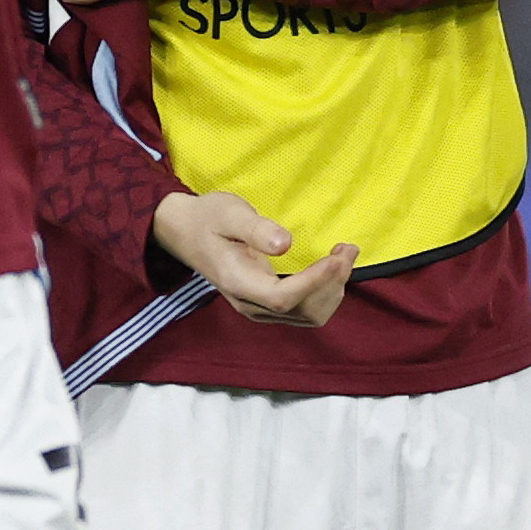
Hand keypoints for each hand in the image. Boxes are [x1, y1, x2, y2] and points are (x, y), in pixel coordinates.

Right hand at [153, 185, 353, 327]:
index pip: (283, 297)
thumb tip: (285, 244)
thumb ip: (256, 228)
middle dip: (333, 283)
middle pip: (303, 310)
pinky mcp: (268, 306)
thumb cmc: (207, 218)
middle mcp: (249, 303)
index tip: (336, 256)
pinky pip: (307, 312)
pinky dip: (327, 294)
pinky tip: (332, 270)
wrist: (185, 232)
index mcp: (237, 282)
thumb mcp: (229, 213)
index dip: (315, 281)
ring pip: (310, 316)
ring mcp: (259, 308)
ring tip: (343, 256)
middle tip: (346, 248)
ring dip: (334, 290)